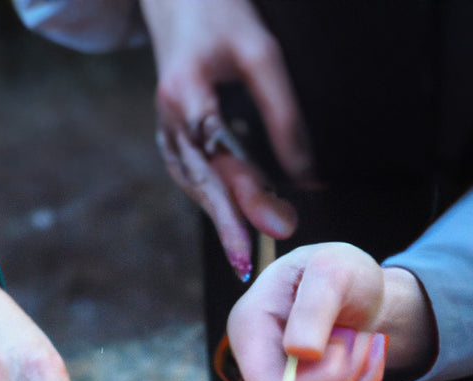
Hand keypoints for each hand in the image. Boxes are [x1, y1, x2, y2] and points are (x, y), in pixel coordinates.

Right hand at [139, 0, 312, 278]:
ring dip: (221, 220)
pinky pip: (193, 179)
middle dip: (231, 223)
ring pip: (195, 187)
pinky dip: (214, 202)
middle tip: (252, 263)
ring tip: (244, 256)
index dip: (248, 194)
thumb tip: (307, 176)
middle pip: (203, 182)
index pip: (220, 156)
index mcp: (185, 96)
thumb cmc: (222, 16)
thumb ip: (283, 112)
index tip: (275, 225)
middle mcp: (168, 122)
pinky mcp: (172, 141)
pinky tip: (234, 224)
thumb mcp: (260, 52)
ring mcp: (165, 134)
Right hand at [225, 243, 431, 380]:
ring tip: (368, 342)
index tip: (347, 337)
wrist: (358, 288)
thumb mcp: (333, 269)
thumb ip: (315, 306)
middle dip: (342, 379)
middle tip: (362, 337)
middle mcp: (254, 363)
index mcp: (249, 328)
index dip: (316, 380)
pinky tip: (365, 362)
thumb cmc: (342, 271)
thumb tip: (300, 352)